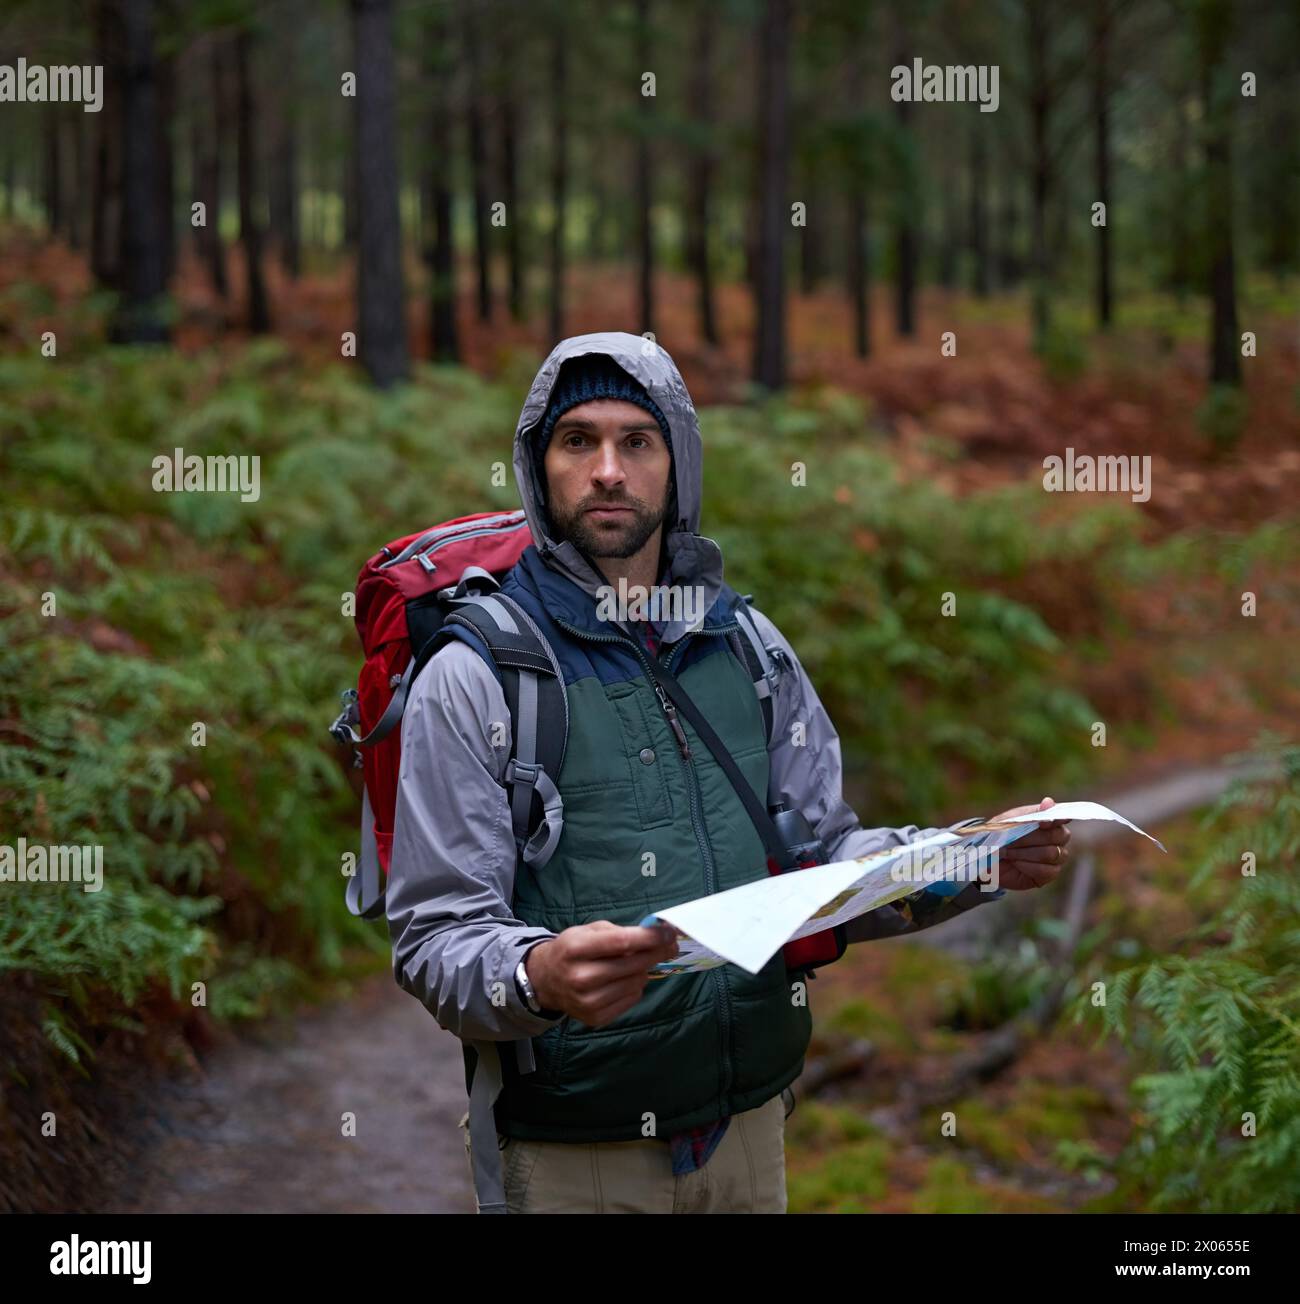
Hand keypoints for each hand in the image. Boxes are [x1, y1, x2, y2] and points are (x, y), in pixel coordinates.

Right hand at [525, 920, 680, 1027]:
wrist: (546, 981)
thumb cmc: (572, 949)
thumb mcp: (588, 931)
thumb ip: (618, 933)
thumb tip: (656, 938)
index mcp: (575, 948)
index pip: (621, 942)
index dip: (650, 937)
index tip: (670, 932)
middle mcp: (580, 977)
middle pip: (632, 964)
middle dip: (656, 952)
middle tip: (670, 945)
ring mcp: (587, 1001)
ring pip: (636, 982)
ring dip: (643, 970)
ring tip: (635, 963)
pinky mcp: (595, 1018)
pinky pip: (632, 999)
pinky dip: (634, 987)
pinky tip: (624, 980)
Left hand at [986, 796, 1071, 890]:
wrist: (987, 859)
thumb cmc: (998, 835)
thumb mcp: (1008, 821)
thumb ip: (1030, 814)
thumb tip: (1049, 802)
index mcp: (1047, 819)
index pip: (1062, 816)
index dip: (1056, 818)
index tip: (1043, 823)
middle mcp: (1057, 837)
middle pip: (1057, 836)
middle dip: (1030, 838)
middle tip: (1010, 840)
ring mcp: (1056, 856)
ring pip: (1052, 853)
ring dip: (1025, 853)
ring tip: (1008, 852)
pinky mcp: (1050, 873)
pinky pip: (1047, 870)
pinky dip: (1028, 866)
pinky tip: (1016, 863)